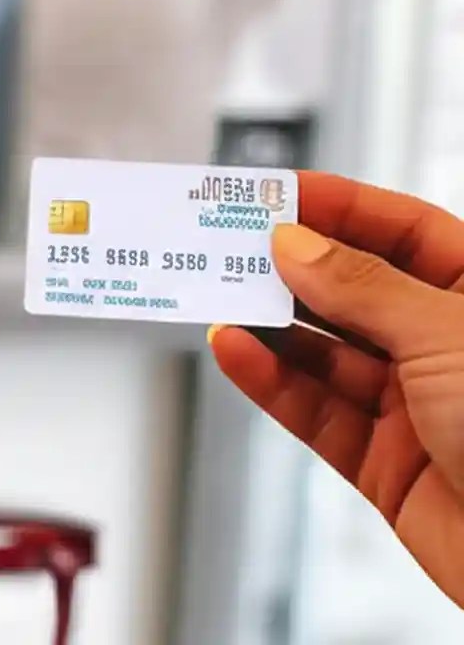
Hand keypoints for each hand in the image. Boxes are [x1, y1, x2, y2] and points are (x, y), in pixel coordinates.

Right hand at [209, 171, 463, 605]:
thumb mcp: (448, 335)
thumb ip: (363, 288)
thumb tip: (298, 245)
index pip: (406, 234)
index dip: (342, 209)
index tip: (279, 195)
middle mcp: (450, 348)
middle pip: (356, 293)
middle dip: (293, 270)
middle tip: (230, 246)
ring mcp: (417, 408)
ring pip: (327, 355)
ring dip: (271, 328)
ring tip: (219, 298)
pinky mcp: (385, 465)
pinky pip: (316, 412)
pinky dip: (271, 382)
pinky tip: (237, 352)